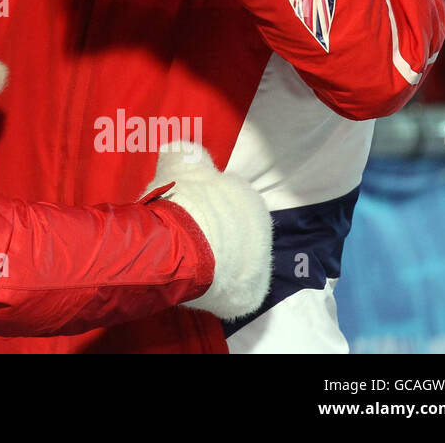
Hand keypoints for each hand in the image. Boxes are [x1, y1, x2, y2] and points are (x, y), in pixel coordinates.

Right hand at [143, 145, 271, 319]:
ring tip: (188, 257)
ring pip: (235, 260)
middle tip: (187, 232)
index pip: (230, 197)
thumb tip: (182, 147)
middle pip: (236, 230)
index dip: (206, 200)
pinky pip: (229, 288)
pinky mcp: (248, 298)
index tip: (187, 206)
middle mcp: (264, 233)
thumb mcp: (180, 162)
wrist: (182, 249)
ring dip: (217, 258)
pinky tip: (195, 278)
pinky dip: (215, 284)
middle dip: (216, 230)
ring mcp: (260, 268)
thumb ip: (185, 152)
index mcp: (251, 200)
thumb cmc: (183, 202)